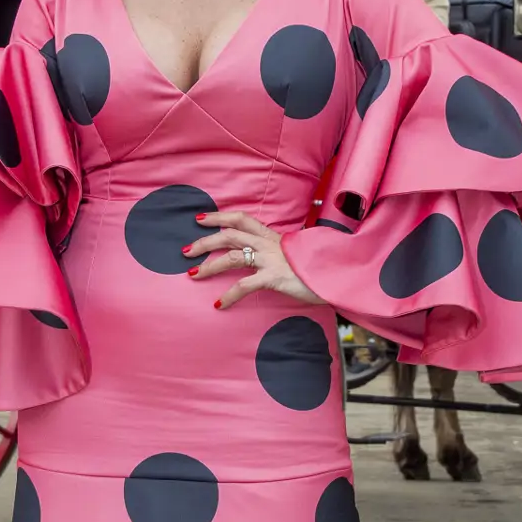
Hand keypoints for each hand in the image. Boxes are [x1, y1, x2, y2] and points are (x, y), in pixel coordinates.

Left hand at [185, 211, 324, 311]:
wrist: (335, 274)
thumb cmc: (314, 267)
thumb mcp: (292, 254)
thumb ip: (275, 253)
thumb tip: (260, 258)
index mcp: (271, 236)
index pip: (241, 219)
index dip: (219, 217)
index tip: (200, 218)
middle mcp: (268, 244)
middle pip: (229, 235)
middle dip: (204, 241)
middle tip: (186, 251)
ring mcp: (270, 259)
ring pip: (232, 256)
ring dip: (209, 265)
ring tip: (193, 274)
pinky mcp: (273, 277)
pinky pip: (245, 285)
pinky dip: (229, 295)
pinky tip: (219, 304)